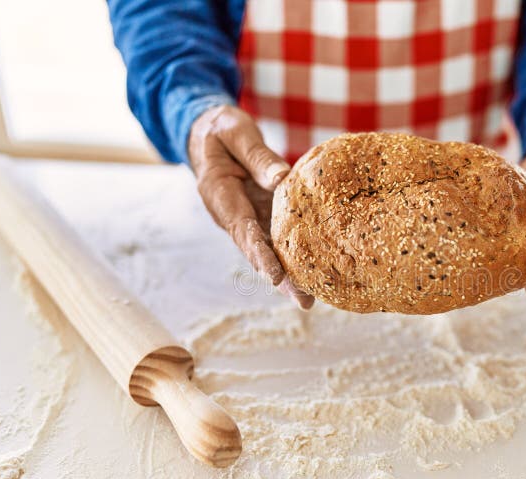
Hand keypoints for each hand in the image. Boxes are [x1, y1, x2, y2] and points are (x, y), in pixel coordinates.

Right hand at [188, 105, 313, 308]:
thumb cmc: (221, 130)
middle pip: (258, 252)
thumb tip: (282, 180)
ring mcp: (248, 217)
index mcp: (220, 196)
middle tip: (303, 302)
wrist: (208, 133)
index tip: (275, 275)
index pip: (243, 230)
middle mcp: (233, 215)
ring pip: (269, 250)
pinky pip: (278, 237)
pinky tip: (317, 270)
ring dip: (289, 274)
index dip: (259, 255)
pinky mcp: (261, 215)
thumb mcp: (235, 132)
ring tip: (312, 298)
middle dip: (280, 278)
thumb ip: (257, 155)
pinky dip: (295, 254)